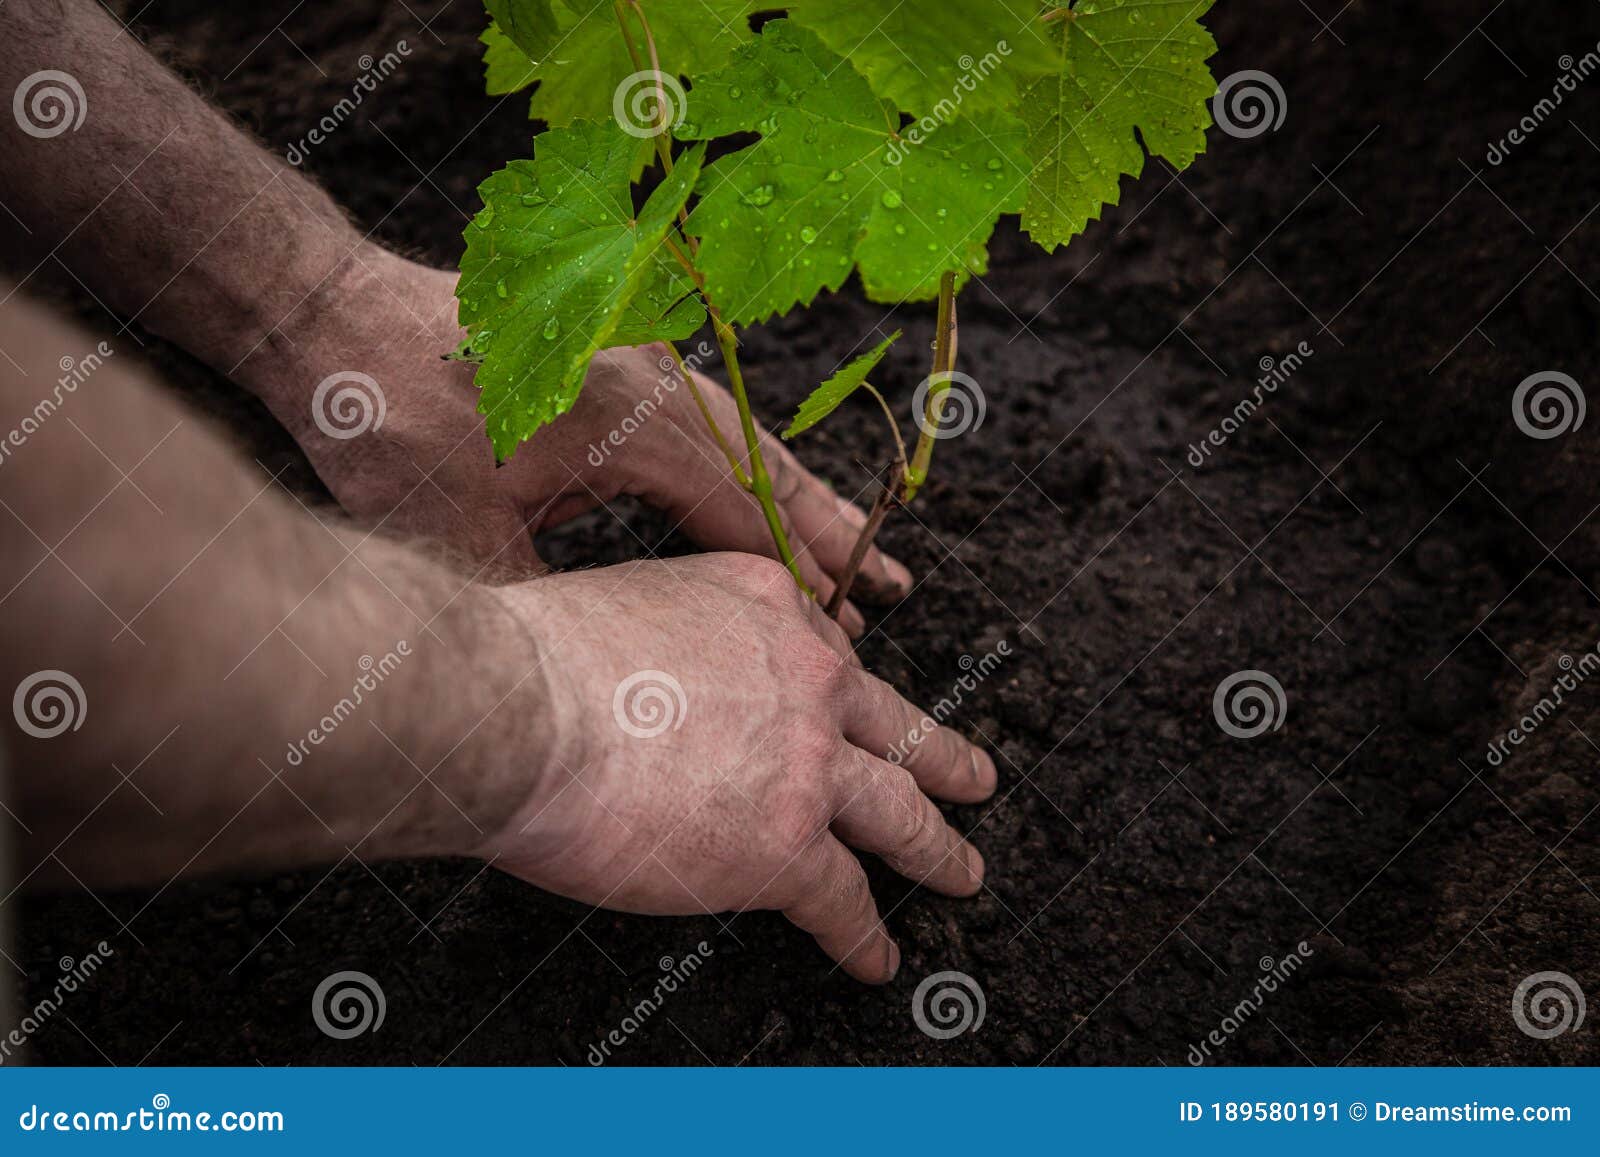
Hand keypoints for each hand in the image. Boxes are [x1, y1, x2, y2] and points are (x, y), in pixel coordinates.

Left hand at [246, 250, 910, 633]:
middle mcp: (656, 384)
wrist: (330, 312)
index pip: (742, 521)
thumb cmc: (388, 421)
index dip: (792, 587)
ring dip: (795, 496)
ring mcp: (636, 360)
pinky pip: (703, 419)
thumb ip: (548, 608)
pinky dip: (742, 466)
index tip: (839, 636)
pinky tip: (751, 493)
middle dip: (830, 536)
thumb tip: (604, 676)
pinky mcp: (611, 355)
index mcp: (636, 428)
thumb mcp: (465, 541)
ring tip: (851, 546)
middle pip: (770, 470)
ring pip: (745, 440)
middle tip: (893, 587)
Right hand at [483, 553, 998, 982]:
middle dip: (940, 757)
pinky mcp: (787, 845)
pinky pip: (842, 899)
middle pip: (892, 725)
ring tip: (960, 872)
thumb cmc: (535, 655)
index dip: (847, 692)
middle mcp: (805, 676)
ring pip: (897, 812)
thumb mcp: (628, 596)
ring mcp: (807, 763)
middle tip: (975, 778)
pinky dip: (863, 935)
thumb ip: (675, 633)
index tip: (859, 709)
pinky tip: (875, 956)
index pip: (828, 654)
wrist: (520, 707)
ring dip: (937, 848)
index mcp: (764, 604)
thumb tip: (660, 681)